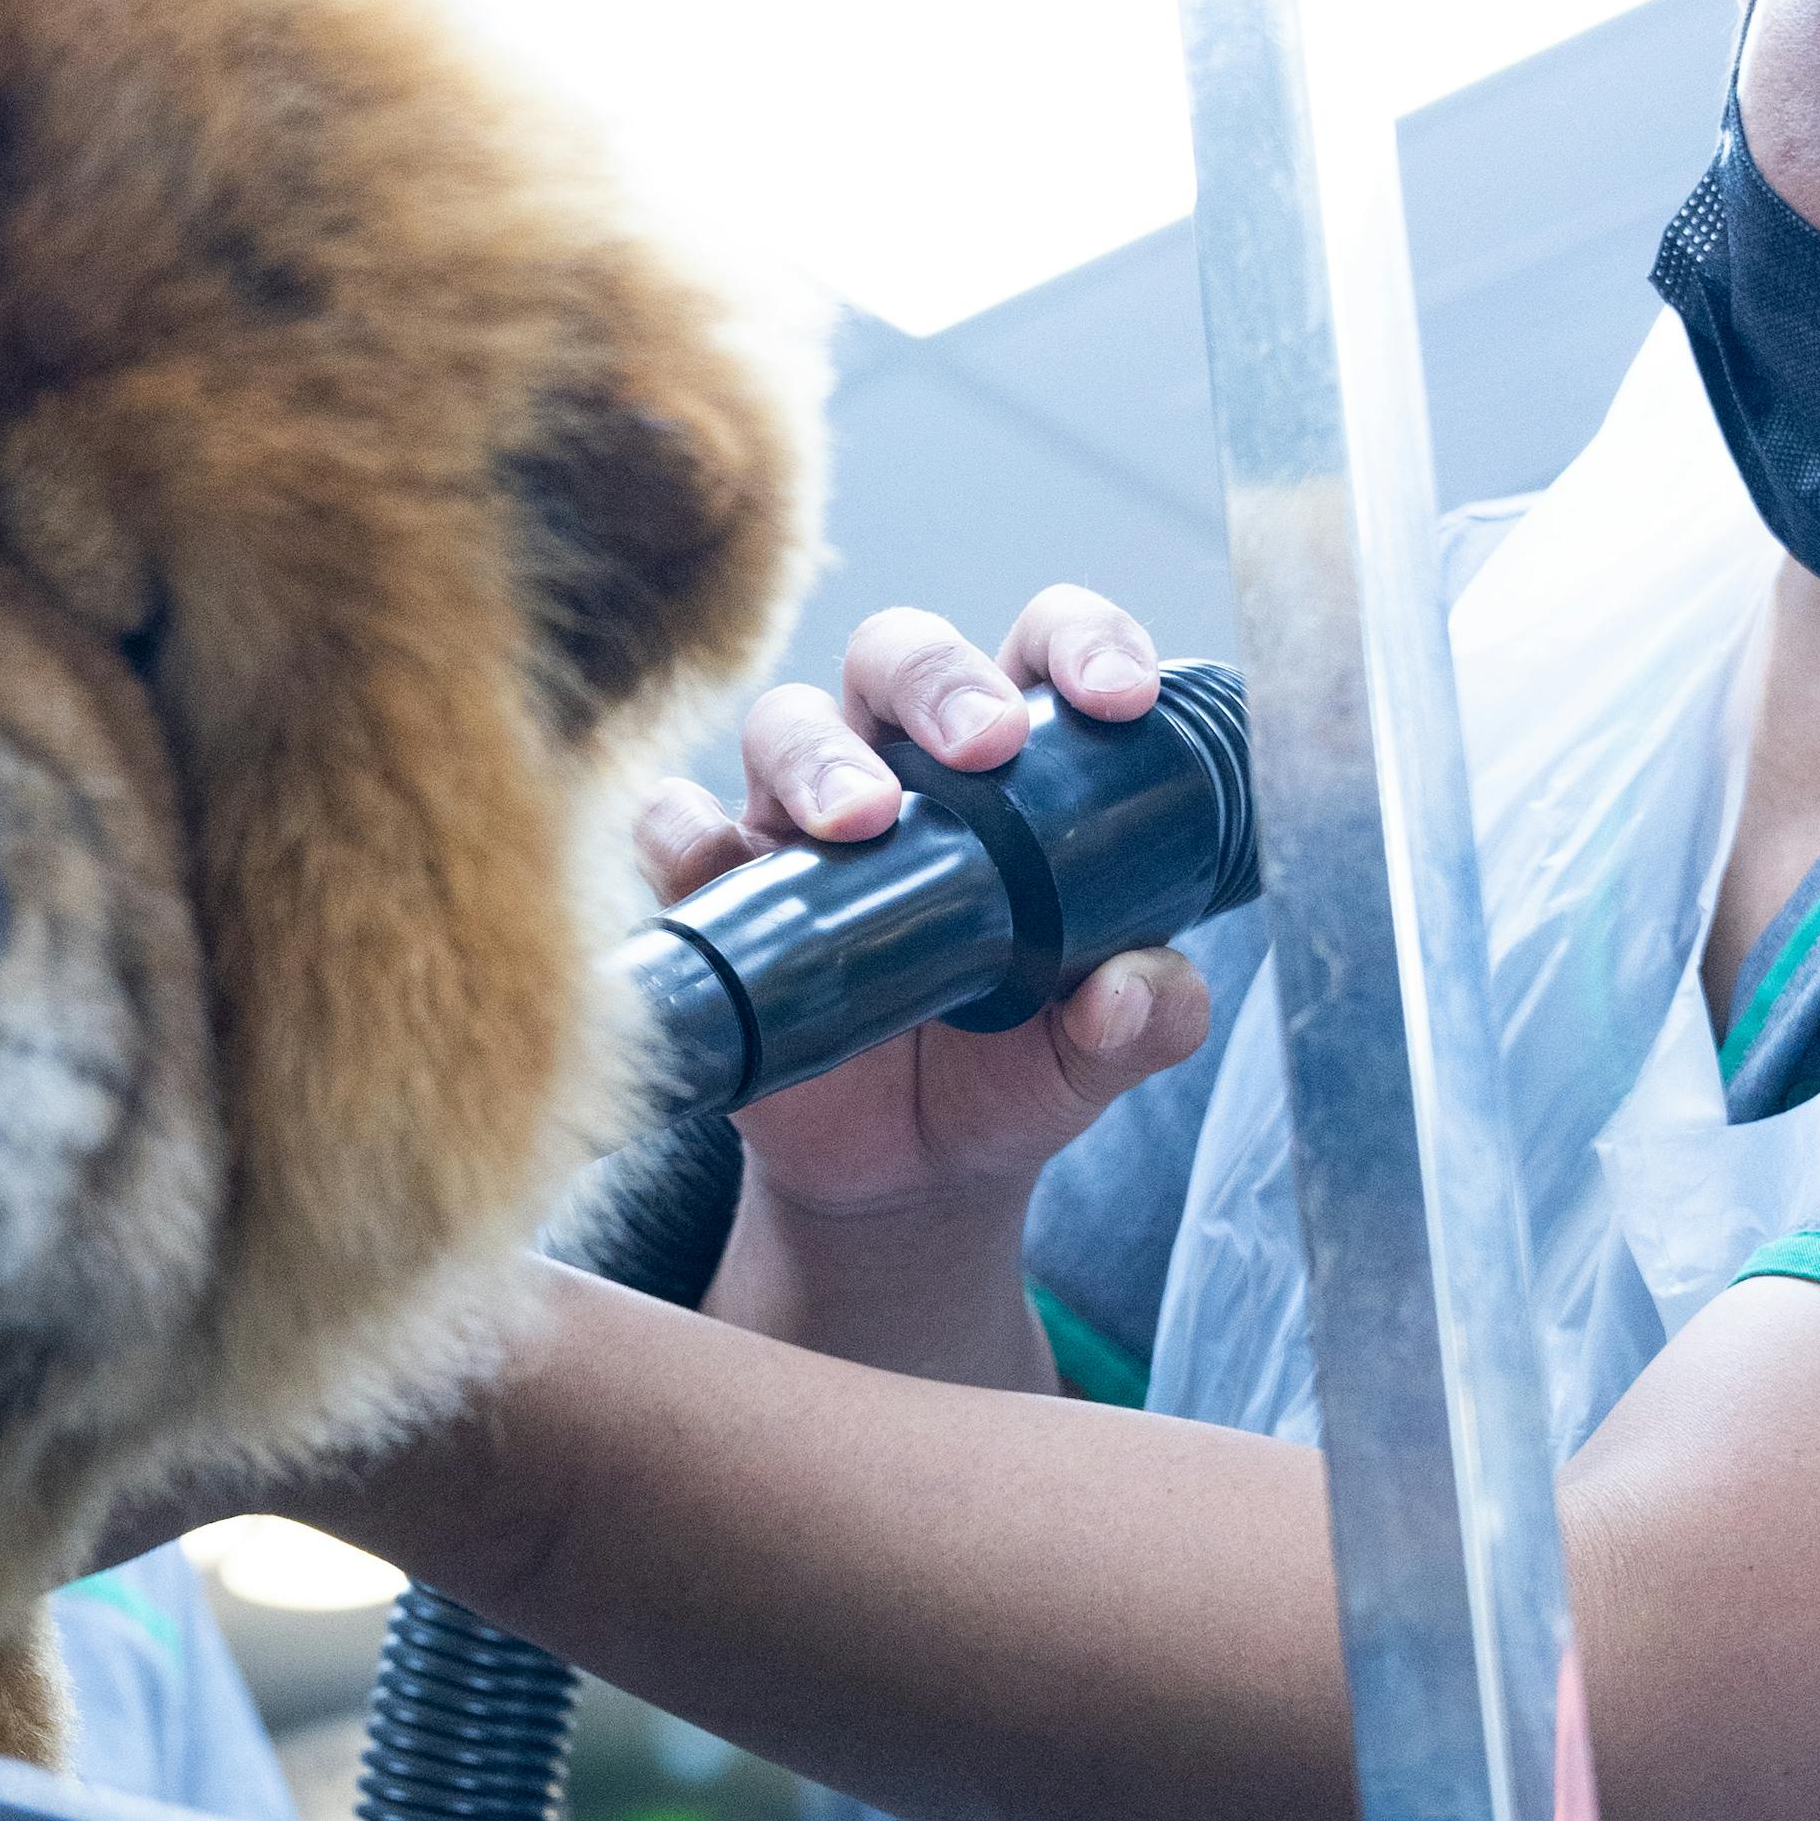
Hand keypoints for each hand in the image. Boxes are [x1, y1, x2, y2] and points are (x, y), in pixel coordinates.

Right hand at [634, 586, 1210, 1237]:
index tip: (1118, 701)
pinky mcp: (721, 895)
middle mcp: (900, 768)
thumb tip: (1134, 992)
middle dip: (938, 679)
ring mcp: (800, 823)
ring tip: (862, 825)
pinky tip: (711, 862)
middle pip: (898, 655)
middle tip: (984, 749)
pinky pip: (676, 831)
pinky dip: (683, 831)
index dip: (1079, 641)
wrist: (902, 1179)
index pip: (1041, 649)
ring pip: (786, 723)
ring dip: (819, 755)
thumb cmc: (1010, 1076)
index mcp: (1016, 770)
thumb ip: (1142, 1023)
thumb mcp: (1094, 1058)